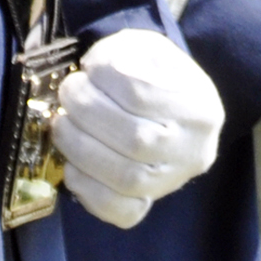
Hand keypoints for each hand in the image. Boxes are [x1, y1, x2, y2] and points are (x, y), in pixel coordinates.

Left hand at [52, 30, 223, 231]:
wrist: (172, 106)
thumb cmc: (154, 74)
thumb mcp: (146, 48)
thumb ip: (121, 53)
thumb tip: (93, 71)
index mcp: (198, 106)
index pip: (139, 94)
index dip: (102, 80)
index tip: (87, 69)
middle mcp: (193, 150)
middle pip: (134, 140)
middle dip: (86, 113)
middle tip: (68, 94)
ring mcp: (172, 182)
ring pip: (126, 179)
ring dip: (80, 149)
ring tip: (62, 124)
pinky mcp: (150, 205)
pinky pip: (121, 213)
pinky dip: (89, 191)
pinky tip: (72, 165)